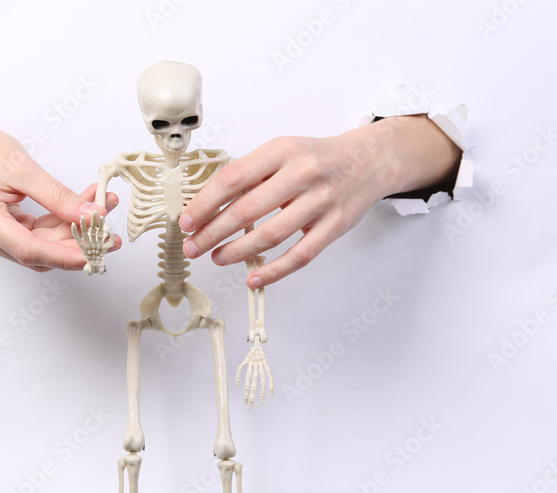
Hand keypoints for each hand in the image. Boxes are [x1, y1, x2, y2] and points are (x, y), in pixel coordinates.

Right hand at [0, 109, 120, 271]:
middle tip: (109, 232)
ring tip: (101, 209)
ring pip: (40, 246)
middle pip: (37, 251)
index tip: (96, 252)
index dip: (65, 255)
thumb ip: (56, 197)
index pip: (28, 250)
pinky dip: (59, 225)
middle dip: (76, 242)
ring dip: (71, 232)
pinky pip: (34, 236)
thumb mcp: (22, 167)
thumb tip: (89, 218)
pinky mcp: (0, 232)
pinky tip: (82, 210)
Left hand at [179, 116, 461, 286]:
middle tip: (193, 247)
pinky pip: (300, 254)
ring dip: (237, 251)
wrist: (370, 159)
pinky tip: (253, 278)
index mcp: (282, 150)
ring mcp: (321, 200)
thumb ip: (251, 175)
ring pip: (271, 235)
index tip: (186, 221)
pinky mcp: (335, 225)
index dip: (204, 203)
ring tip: (217, 258)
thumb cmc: (317, 158)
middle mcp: (302, 172)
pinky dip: (274, 270)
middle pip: (246, 210)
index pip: (232, 179)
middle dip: (212, 232)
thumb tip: (207, 206)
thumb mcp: (282, 152)